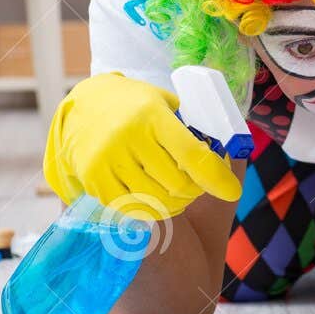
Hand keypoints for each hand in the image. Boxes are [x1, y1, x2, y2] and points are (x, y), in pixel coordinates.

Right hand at [43, 73, 241, 220]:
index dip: (216, 178)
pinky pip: (132, 209)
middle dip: (195, 191)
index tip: (231, 191)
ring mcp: (107, 161)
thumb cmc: (135, 106)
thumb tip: (228, 149)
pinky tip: (154, 198)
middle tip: (197, 184)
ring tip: (176, 192)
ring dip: (175, 204)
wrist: (82, 108)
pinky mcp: (94, 180)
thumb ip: (192, 126)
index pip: (192, 156)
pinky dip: (150, 210)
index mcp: (151, 115)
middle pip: (178, 185)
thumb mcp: (165, 103)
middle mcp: (128, 137)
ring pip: (156, 202)